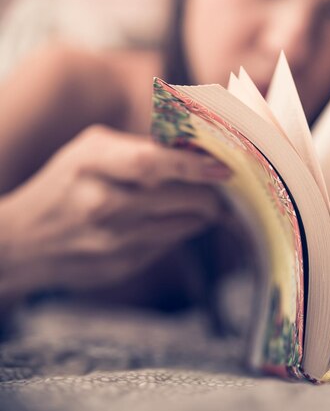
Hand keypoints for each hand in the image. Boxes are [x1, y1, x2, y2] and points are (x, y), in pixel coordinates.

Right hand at [0, 125, 229, 298]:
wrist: (23, 243)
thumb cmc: (64, 185)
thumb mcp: (89, 151)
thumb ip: (138, 147)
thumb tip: (195, 151)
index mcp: (91, 166)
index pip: (151, 164)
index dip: (193, 165)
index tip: (222, 167)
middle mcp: (104, 205)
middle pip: (184, 199)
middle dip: (212, 194)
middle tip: (220, 186)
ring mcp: (115, 241)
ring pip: (187, 225)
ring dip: (200, 213)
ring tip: (192, 202)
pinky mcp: (124, 266)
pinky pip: (170, 244)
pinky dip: (176, 230)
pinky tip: (160, 222)